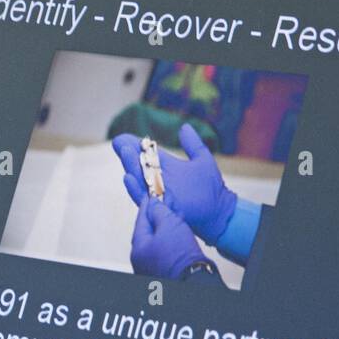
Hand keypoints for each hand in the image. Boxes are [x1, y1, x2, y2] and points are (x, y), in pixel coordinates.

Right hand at [112, 123, 236, 243]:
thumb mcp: (202, 160)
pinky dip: (136, 188)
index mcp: (166, 168)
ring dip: (131, 168)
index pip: (147, 155)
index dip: (134, 146)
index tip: (121, 138)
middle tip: (119, 143)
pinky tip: (128, 177)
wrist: (219, 212)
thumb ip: (193, 145)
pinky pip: (144, 198)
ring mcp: (159, 194)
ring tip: (124, 154)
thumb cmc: (211, 188)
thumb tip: (184, 127)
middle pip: (139, 166)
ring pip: (140, 180)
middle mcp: (159, 181)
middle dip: (129, 155)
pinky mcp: (162, 207)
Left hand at [128, 196, 208, 278]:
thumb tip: (153, 204)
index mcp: (138, 247)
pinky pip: (164, 250)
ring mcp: (152, 267)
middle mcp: (141, 259)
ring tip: (176, 219)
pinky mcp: (164, 271)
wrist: (195, 278)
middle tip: (165, 205)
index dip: (147, 205)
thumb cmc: (181, 257)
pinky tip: (179, 235)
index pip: (141, 219)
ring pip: (157, 241)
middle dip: (157, 217)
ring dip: (165, 228)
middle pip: (148, 231)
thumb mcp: (170, 224)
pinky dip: (170, 240)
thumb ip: (159, 211)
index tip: (150, 195)